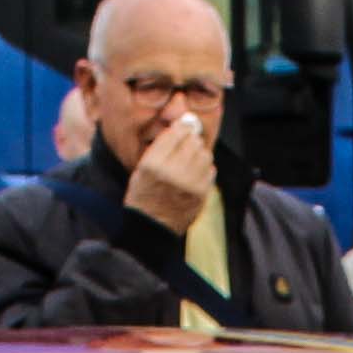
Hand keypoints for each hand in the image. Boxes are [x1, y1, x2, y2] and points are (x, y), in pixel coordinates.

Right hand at [126, 108, 217, 236]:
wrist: (151, 228)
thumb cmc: (144, 195)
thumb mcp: (142, 167)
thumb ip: (162, 145)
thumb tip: (185, 124)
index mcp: (154, 164)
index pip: (176, 133)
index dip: (181, 127)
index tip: (183, 128)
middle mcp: (173, 172)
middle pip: (193, 142)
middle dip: (190, 141)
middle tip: (184, 148)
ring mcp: (190, 184)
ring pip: (205, 154)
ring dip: (199, 154)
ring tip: (188, 162)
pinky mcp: (201, 194)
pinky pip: (211, 170)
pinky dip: (204, 169)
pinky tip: (193, 175)